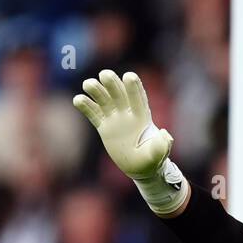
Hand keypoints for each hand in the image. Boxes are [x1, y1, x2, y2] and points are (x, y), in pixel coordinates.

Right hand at [73, 70, 187, 213]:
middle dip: (112, 84)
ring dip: (96, 91)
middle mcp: (127, 114)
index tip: (129, 76)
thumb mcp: (158, 155)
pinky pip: (94, 114)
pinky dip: (86, 106)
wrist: (140, 167)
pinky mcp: (104, 127)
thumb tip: (165, 134)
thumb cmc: (152, 160)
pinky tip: (77, 99)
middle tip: (105, 74)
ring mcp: (115, 119)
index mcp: (142, 117)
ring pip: (105, 101)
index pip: (138, 99)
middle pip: (119, 95)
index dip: (134, 88)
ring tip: (87, 84)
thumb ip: (161, 145)